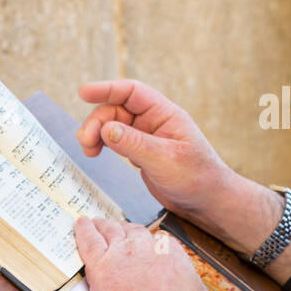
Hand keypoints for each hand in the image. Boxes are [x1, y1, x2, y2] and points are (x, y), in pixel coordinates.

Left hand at [74, 217, 212, 290]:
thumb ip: (191, 284)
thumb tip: (192, 289)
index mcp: (167, 249)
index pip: (153, 239)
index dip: (144, 241)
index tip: (139, 245)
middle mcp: (144, 245)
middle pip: (129, 231)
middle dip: (122, 229)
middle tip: (115, 230)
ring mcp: (120, 253)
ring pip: (108, 231)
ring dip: (101, 225)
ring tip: (94, 223)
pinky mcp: (101, 265)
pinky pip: (88, 241)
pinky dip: (83, 230)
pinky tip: (80, 224)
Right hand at [76, 79, 232, 222]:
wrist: (207, 202)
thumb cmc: (198, 178)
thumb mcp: (165, 160)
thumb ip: (134, 144)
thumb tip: (106, 128)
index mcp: (166, 114)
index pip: (132, 92)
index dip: (107, 89)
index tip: (84, 93)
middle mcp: (155, 121)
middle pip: (116, 109)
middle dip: (97, 121)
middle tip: (86, 142)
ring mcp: (147, 137)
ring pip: (113, 125)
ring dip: (97, 133)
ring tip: (89, 150)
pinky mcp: (141, 152)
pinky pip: (116, 140)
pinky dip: (103, 144)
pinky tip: (95, 153)